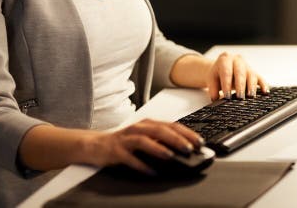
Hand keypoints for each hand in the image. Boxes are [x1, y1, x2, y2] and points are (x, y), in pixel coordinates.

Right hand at [85, 119, 202, 174]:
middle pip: (160, 130)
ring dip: (159, 149)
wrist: (97, 145)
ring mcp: (126, 138)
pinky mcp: (116, 151)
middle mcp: (139, 128)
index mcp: (149, 124)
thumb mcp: (146, 138)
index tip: (199, 142)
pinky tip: (151, 171)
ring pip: (144, 141)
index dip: (186, 133)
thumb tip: (184, 151)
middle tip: (188, 149)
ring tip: (171, 157)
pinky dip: (141, 165)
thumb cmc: (126, 142)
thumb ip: (162, 142)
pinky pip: (130, 158)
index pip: (172, 125)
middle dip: (176, 139)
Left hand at [206, 52, 268, 100]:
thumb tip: (217, 100)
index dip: (227, 84)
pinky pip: (260, 78)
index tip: (227, 96)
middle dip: (240, 86)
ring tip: (251, 96)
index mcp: (225, 59)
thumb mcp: (211, 80)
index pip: (226, 72)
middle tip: (240, 97)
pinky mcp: (254, 72)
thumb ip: (213, 89)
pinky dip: (263, 85)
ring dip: (252, 86)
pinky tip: (265, 92)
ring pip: (251, 75)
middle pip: (240, 72)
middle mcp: (237, 60)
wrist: (221, 67)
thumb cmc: (217, 74)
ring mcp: (247, 65)